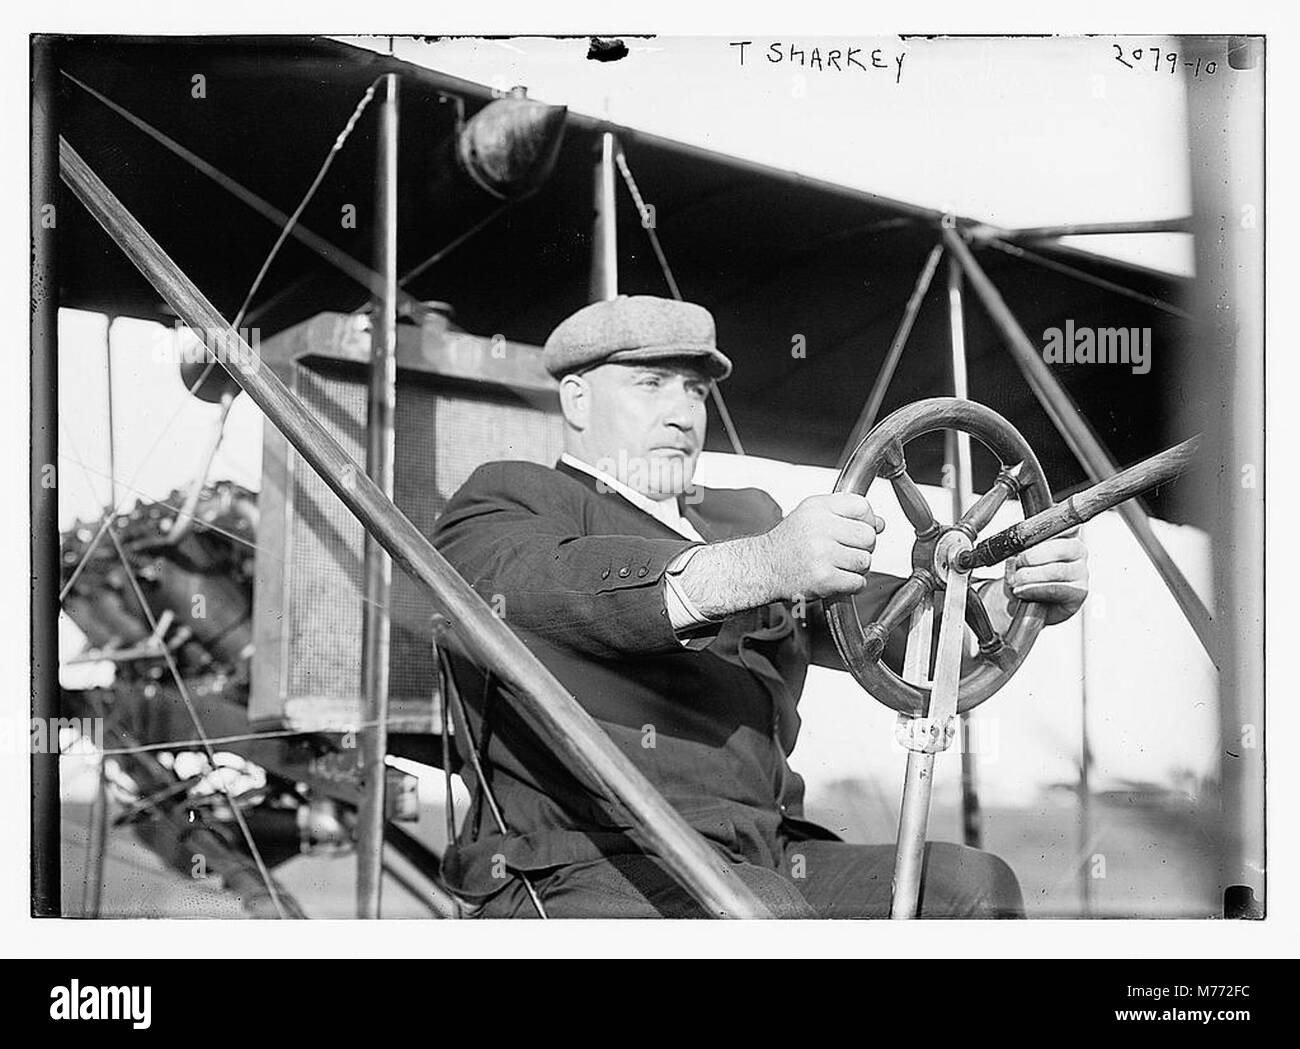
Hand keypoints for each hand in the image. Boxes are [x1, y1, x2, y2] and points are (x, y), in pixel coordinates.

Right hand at [762, 492, 885, 601]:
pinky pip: (858, 582)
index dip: (866, 520)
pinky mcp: (824, 578)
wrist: (763, 567)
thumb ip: (845, 515)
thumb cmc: (789, 543)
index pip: (862, 507)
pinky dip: (851, 585)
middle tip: (845, 552)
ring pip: (865, 561)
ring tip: (838, 566)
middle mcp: (819, 527)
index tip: (858, 529)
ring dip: (856, 568)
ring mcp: (822, 554)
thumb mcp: (812, 516)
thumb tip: (879, 523)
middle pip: (868, 536)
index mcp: (818, 508)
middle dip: (862, 547)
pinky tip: (836, 579)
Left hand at [1002, 528, 1088, 625]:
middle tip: (1017, 565)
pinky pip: (1055, 589)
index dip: (1048, 530)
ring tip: (1017, 581)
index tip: (1028, 537)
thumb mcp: (1017, 558)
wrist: (1026, 601)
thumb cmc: (1026, 576)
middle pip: (1060, 547)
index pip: (1065, 524)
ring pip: (1056, 570)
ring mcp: (1081, 572)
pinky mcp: (1079, 593)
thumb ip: (1018, 551)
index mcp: (1066, 535)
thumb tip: (1015, 556)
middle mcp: (1077, 551)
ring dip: (1030, 576)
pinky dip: (1034, 590)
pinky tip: (1022, 591)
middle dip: (1032, 556)